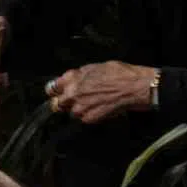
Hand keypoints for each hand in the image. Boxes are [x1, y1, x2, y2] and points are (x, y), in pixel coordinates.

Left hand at [42, 58, 162, 122]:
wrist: (135, 87)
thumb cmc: (120, 74)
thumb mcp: (97, 67)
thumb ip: (81, 74)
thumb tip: (74, 78)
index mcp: (73, 79)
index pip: (52, 88)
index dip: (56, 90)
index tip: (57, 93)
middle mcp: (74, 93)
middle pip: (58, 103)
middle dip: (65, 102)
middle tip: (76, 100)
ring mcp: (81, 107)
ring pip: (72, 113)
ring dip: (79, 110)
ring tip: (92, 104)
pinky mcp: (90, 118)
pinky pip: (84, 119)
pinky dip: (90, 116)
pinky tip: (100, 109)